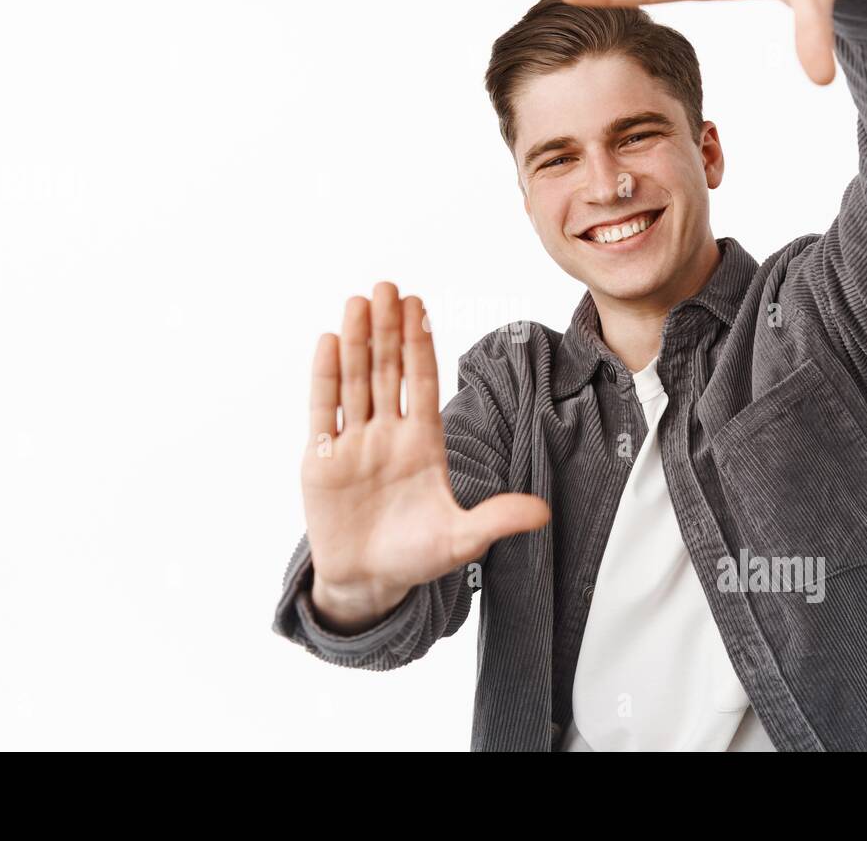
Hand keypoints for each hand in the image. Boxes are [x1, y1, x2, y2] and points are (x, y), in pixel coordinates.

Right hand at [301, 282, 550, 633]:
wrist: (367, 582)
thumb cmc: (415, 557)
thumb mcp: (461, 541)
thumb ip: (496, 520)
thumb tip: (544, 512)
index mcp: (423, 444)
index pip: (422, 383)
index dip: (421, 344)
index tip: (420, 306)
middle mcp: (388, 434)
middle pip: (387, 371)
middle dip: (389, 329)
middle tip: (388, 286)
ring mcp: (354, 443)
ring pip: (356, 381)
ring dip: (357, 342)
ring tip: (359, 301)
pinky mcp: (322, 459)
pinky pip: (325, 410)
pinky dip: (326, 376)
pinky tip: (329, 341)